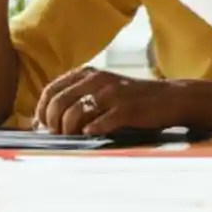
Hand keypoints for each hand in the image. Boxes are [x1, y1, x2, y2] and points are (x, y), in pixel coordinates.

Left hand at [33, 67, 185, 135]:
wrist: (169, 98)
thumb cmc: (132, 99)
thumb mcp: (103, 89)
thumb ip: (77, 98)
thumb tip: (43, 122)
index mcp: (89, 73)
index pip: (51, 90)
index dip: (42, 111)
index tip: (44, 127)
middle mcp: (98, 79)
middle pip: (59, 102)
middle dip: (53, 123)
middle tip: (59, 136)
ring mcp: (112, 94)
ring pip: (75, 113)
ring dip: (70, 131)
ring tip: (75, 137)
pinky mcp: (126, 109)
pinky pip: (98, 123)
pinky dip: (91, 131)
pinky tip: (93, 134)